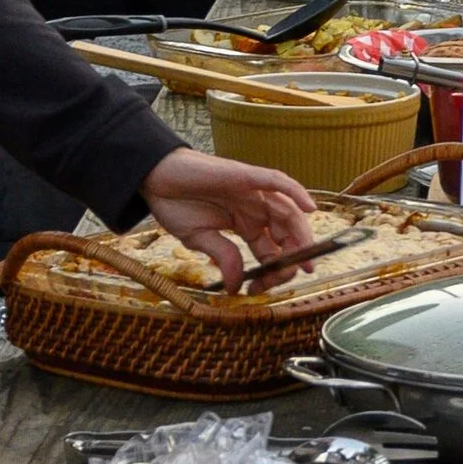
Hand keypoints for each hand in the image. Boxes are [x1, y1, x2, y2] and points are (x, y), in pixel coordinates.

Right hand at [139, 148, 318, 293]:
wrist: (154, 178)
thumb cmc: (175, 204)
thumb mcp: (199, 238)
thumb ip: (223, 257)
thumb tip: (234, 288)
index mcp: (246, 225)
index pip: (272, 250)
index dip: (275, 270)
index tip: (265, 288)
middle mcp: (255, 208)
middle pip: (286, 233)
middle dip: (293, 256)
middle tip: (289, 276)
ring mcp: (253, 191)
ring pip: (288, 210)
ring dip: (300, 233)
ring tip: (306, 254)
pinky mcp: (245, 175)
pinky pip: (277, 181)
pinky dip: (296, 192)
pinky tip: (308, 208)